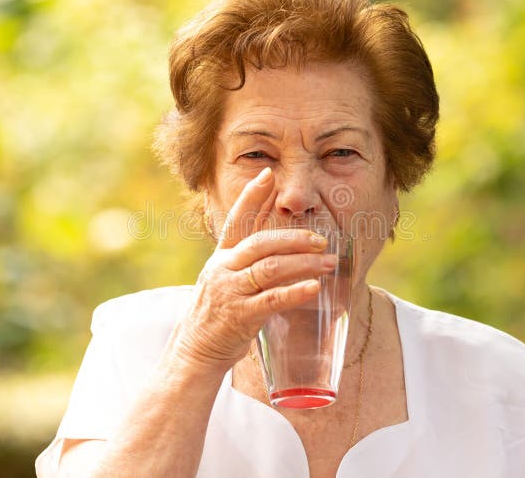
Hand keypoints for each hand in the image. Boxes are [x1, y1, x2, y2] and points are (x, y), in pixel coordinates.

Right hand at [170, 167, 336, 371]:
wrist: (196, 350)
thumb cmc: (219, 313)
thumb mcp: (227, 279)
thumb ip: (249, 261)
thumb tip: (283, 244)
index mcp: (222, 257)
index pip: (237, 220)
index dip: (252, 196)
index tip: (268, 174)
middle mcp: (223, 269)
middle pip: (260, 243)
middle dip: (294, 238)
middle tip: (321, 239)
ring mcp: (230, 292)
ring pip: (270, 268)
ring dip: (303, 263)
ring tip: (329, 263)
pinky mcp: (239, 316)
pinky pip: (271, 300)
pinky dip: (295, 292)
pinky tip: (314, 288)